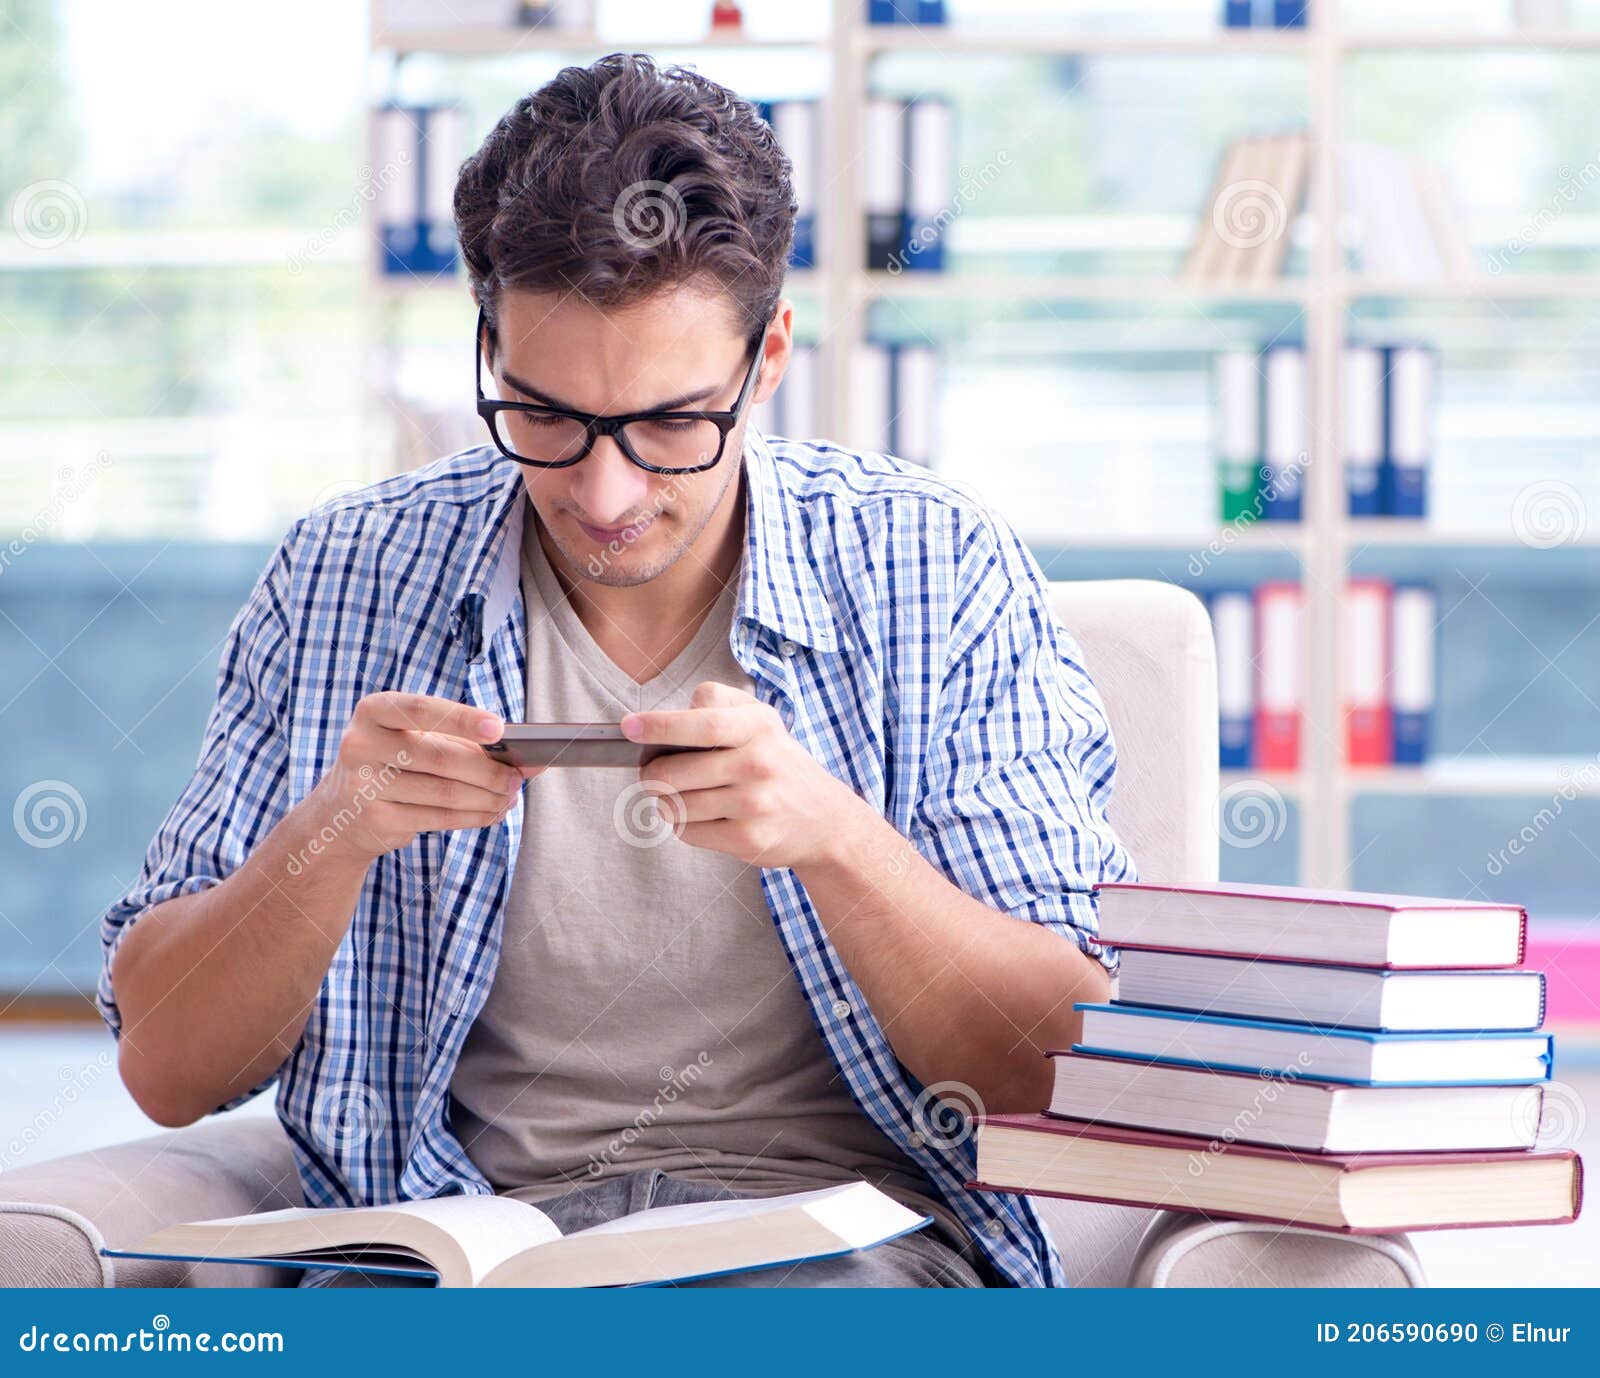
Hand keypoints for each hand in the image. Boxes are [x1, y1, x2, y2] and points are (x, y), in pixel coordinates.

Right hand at [303, 692, 542, 867]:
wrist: (341, 812)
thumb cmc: (396, 763)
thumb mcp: (418, 740)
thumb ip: (466, 742)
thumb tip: (528, 762)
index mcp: (373, 712)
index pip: (421, 710)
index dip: (462, 719)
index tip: (498, 728)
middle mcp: (361, 745)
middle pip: (440, 758)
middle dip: (488, 770)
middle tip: (518, 776)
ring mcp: (364, 787)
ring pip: (445, 793)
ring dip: (487, 797)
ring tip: (510, 795)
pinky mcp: (376, 821)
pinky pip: (439, 819)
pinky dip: (474, 816)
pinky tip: (492, 812)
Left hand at [622, 681, 865, 869]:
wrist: (825, 820)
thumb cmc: (778, 763)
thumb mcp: (760, 720)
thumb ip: (717, 703)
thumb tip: (670, 716)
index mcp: (759, 727)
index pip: (704, 723)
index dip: (661, 726)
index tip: (629, 727)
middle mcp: (759, 764)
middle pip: (676, 771)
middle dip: (651, 774)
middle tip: (650, 774)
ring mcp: (755, 805)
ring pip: (677, 805)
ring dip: (665, 802)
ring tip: (678, 796)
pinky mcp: (749, 840)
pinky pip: (690, 832)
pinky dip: (684, 826)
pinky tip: (702, 817)